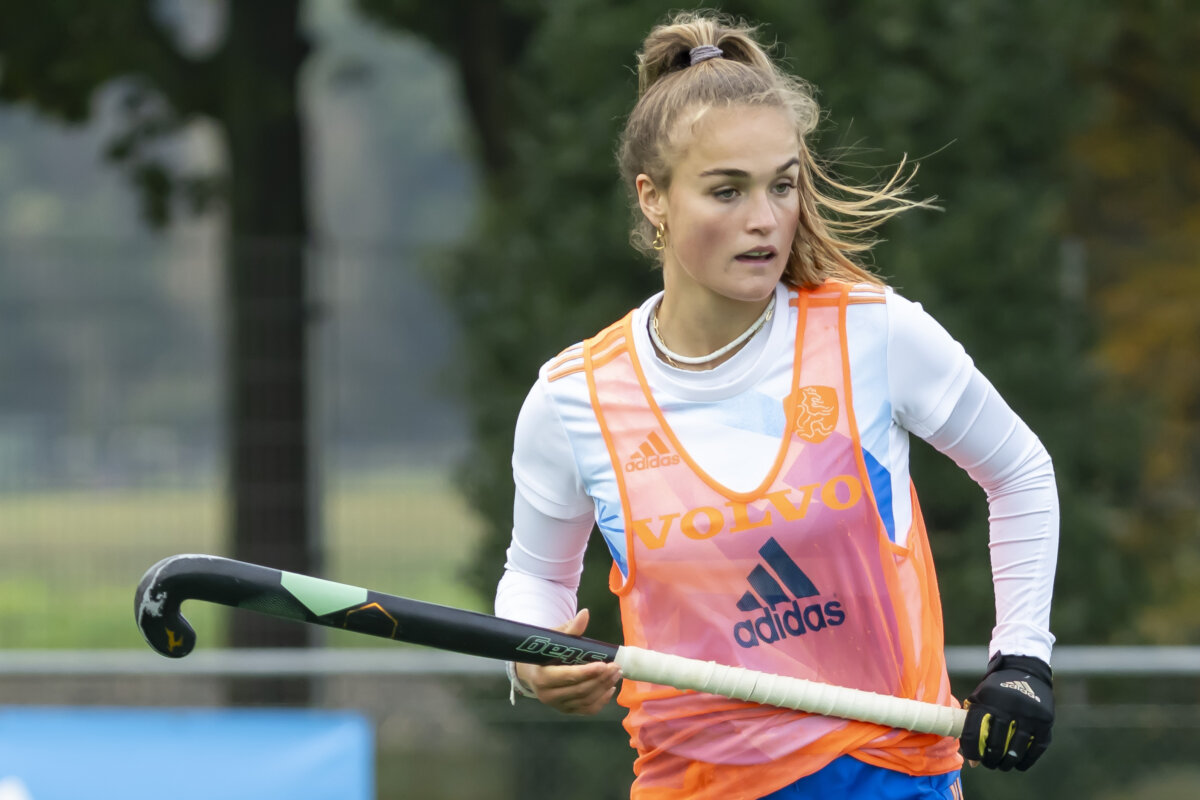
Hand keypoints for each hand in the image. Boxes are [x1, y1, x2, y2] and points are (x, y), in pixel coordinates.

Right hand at [514, 609, 621, 714]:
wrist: (532, 671)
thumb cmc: (544, 651)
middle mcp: (548, 695)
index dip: (586, 672)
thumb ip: (570, 629)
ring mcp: (558, 706)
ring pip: (586, 701)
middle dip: (600, 679)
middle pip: (579, 690)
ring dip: (604, 688)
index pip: (567, 676)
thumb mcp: (553, 638)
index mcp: (541, 677)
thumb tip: (585, 614)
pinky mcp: (567, 711)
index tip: (603, 664)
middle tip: (616, 667)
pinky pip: (587, 710)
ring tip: (616, 674)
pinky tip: (610, 688)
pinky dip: (601, 700)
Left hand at [961, 654, 1053, 770]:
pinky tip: (1019, 764)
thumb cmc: (996, 689)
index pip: (974, 732)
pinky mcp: (1045, 720)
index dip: (971, 750)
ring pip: (1016, 749)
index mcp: (987, 699)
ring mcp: (1029, 713)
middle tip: (989, 764)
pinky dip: (1027, 760)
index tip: (973, 760)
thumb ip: (973, 723)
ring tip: (1002, 765)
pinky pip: (1036, 748)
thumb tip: (972, 761)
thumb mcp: (980, 696)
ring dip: (1008, 762)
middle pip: (996, 744)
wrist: (1025, 669)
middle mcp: (1008, 706)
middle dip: (990, 760)